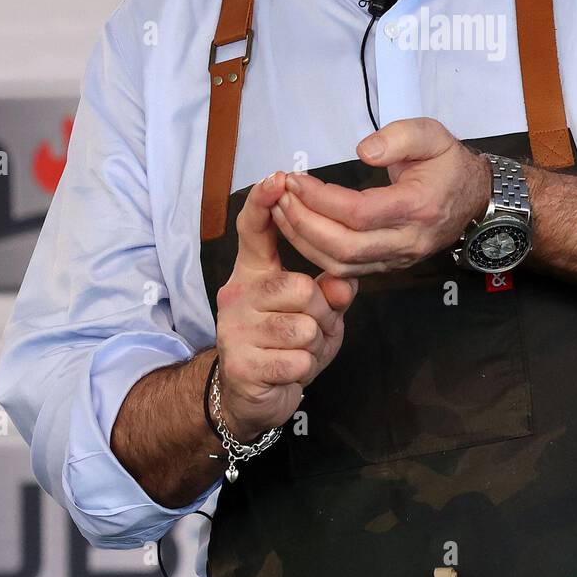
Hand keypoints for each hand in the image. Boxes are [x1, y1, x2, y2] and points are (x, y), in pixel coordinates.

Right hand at [215, 172, 357, 441]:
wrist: (254, 397)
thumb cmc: (286, 344)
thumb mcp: (315, 313)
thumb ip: (332, 293)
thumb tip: (342, 286)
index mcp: (253, 273)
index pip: (253, 231)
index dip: (264, 204)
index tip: (278, 178)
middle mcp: (237, 294)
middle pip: (299, 287)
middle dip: (320, 313)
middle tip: (311, 328)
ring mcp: (234, 328)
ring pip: (302, 327)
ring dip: (314, 344)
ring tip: (299, 350)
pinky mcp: (240, 363)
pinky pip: (296, 360)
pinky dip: (304, 368)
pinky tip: (288, 370)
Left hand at [270, 118, 492, 276]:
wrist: (474, 198)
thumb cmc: (448, 164)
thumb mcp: (432, 134)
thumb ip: (399, 137)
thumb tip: (363, 150)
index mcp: (419, 206)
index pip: (359, 213)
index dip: (320, 199)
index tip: (295, 180)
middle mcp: (408, 240)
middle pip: (345, 247)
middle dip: (304, 224)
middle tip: (280, 197)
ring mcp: (398, 258)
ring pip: (341, 264)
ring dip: (304, 241)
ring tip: (281, 211)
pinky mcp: (388, 265)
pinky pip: (346, 269)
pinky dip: (315, 253)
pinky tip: (297, 229)